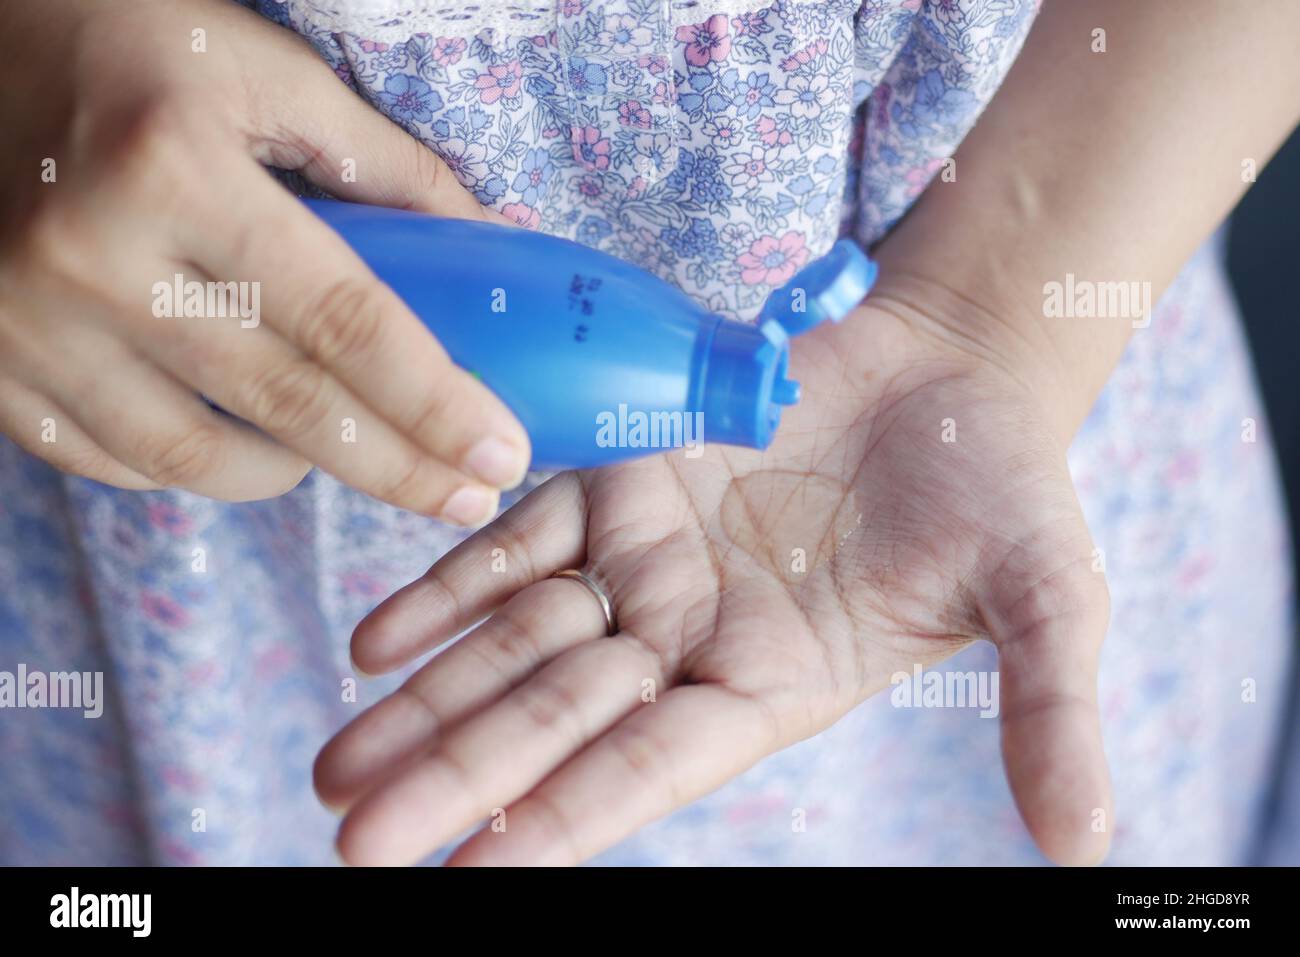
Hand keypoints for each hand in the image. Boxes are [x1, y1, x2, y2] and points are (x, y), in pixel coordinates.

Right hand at [0, 0, 526, 521]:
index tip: (498, 451)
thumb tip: (486, 245)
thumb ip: (384, 164)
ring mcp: (26, 324)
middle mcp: (93, 260)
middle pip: (284, 406)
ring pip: (193, 459)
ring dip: (298, 476)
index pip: (344, 320)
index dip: (434, 401)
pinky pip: (108, 460)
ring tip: (359, 457)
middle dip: (398, 469)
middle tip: (469, 495)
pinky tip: (248, 448)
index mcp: (175, 169)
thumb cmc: (127, 44)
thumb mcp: (264, 73)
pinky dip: (194, 467)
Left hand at [314, 284, 1112, 865]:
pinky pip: (518, 539)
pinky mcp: (618, 479)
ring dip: (427, 698)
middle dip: (459, 775)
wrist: (949, 366)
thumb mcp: (1048, 598)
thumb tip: (1086, 848)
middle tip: (358, 838)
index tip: (473, 870)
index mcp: (774, 685)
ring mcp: (647, 561)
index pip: (654, 766)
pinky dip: (449, 585)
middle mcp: (691, 637)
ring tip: (336, 766)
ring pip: (517, 640)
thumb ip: (1052, 711)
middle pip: (557, 718)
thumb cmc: (1001, 483)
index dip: (570, 816)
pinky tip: (375, 641)